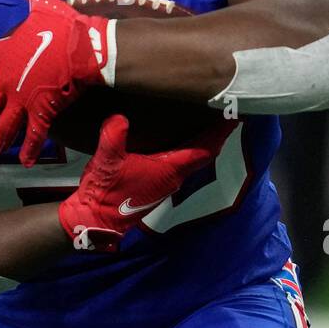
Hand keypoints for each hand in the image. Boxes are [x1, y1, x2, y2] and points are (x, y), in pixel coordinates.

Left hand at [0, 0, 116, 165]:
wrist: (81, 51)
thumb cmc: (61, 27)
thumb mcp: (44, 6)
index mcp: (2, 55)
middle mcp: (5, 82)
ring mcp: (21, 101)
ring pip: (4, 124)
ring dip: (1, 137)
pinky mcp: (39, 115)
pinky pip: (32, 137)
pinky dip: (29, 150)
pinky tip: (27, 161)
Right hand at [59, 115, 232, 251]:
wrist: (95, 219)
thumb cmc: (105, 191)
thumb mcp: (107, 161)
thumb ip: (113, 137)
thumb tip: (120, 118)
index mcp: (169, 169)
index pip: (204, 149)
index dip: (220, 132)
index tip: (233, 114)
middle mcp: (174, 177)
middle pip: (204, 152)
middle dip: (215, 132)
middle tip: (223, 108)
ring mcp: (167, 182)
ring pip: (193, 158)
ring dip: (202, 140)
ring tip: (206, 117)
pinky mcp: (157, 183)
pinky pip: (181, 161)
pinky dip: (188, 146)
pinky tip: (179, 135)